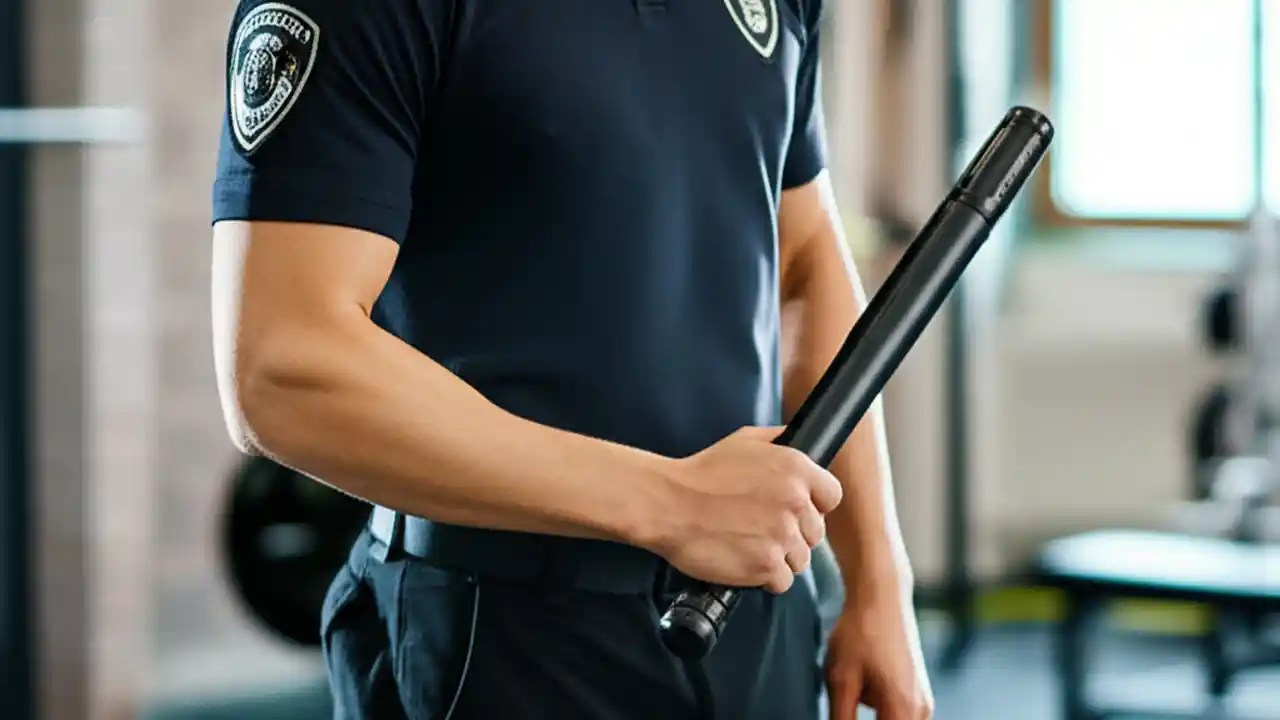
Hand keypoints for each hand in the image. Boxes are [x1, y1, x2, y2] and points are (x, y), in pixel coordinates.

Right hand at [648, 426, 842, 593]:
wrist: (668, 504)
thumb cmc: (701, 473)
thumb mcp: (743, 441)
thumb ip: (778, 439)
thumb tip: (796, 438)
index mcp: (795, 468)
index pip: (832, 496)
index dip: (814, 506)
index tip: (796, 511)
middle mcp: (796, 501)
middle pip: (816, 532)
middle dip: (793, 533)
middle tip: (762, 529)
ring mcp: (783, 535)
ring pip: (801, 559)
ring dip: (779, 557)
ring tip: (750, 545)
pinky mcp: (766, 565)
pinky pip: (783, 581)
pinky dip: (766, 578)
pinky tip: (745, 561)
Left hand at [826, 581, 933, 719]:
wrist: (882, 596)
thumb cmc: (859, 634)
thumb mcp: (841, 680)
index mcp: (903, 711)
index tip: (843, 718)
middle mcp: (922, 712)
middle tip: (843, 710)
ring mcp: (924, 703)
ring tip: (850, 696)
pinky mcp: (919, 693)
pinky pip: (899, 718)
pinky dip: (881, 716)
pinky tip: (859, 696)